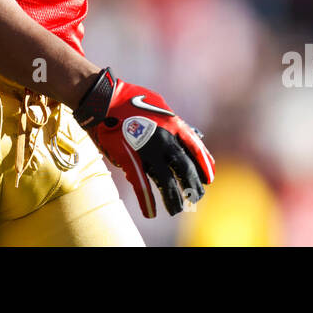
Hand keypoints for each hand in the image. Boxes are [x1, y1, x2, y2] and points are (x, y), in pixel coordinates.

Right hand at [73, 68, 214, 217]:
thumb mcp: (159, 104)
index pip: (195, 149)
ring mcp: (147, 151)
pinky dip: (146, 201)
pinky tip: (151, 213)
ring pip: (166, 182)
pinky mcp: (129, 159)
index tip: (209, 179)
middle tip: (196, 198)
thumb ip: (173, 122)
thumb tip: (190, 135)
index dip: (204, 166)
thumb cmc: (130, 99)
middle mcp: (164, 139)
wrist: (103, 100)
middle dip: (192, 186)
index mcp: (173, 125)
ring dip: (173, 198)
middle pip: (184, 169)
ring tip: (176, 210)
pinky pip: (141, 184)